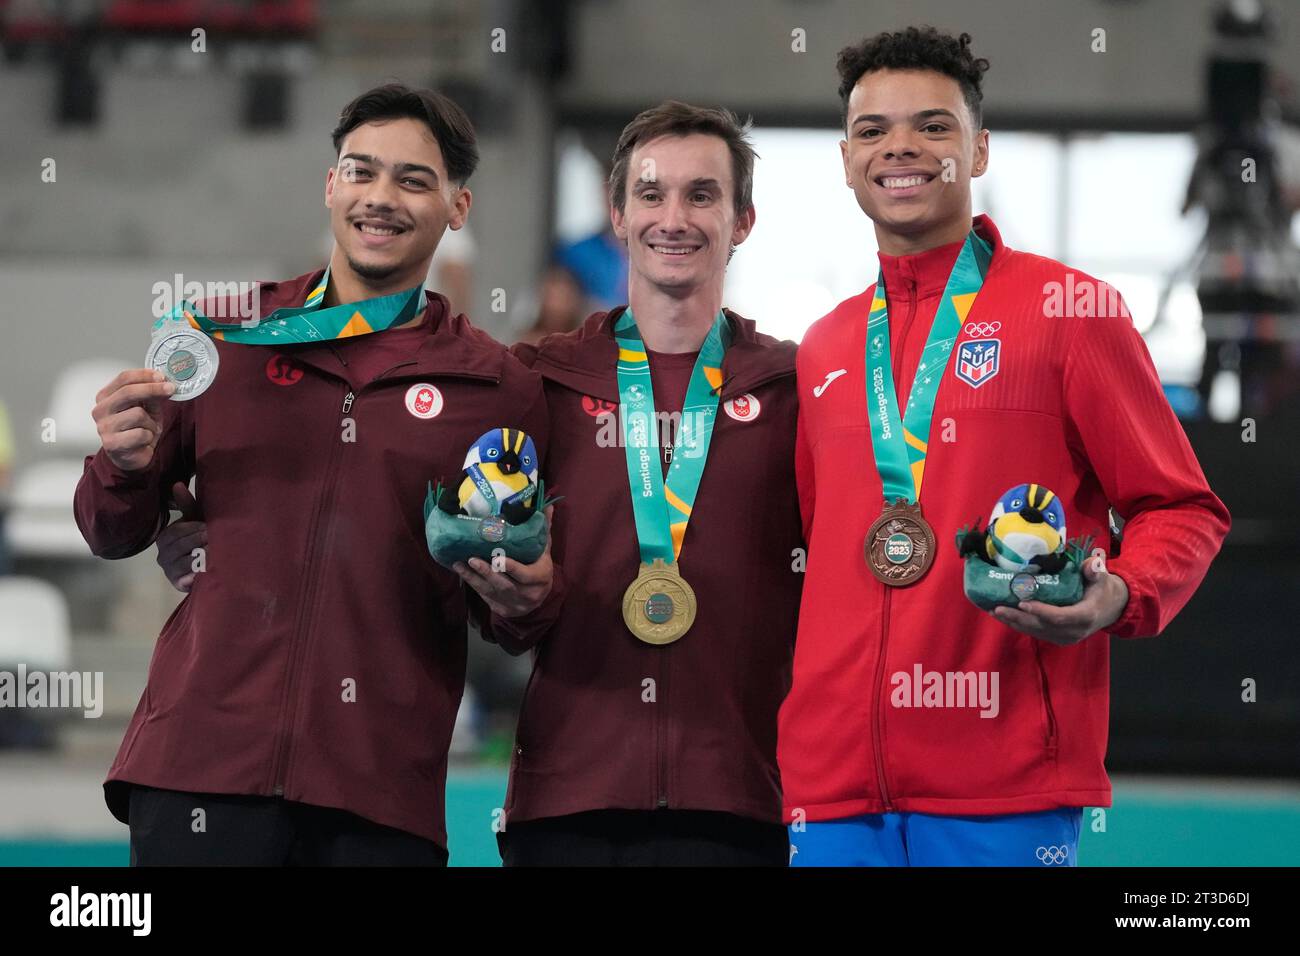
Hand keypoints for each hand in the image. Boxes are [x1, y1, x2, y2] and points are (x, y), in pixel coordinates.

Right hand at [93, 370, 173, 471]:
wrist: (133, 456)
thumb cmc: (137, 429)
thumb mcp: (147, 408)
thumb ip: (152, 395)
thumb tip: (164, 383)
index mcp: (106, 397)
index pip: (123, 378)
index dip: (144, 375)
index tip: (162, 376)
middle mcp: (101, 410)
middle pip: (128, 392)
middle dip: (153, 389)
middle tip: (170, 389)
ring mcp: (104, 427)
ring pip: (138, 414)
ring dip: (151, 422)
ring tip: (148, 429)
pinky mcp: (111, 443)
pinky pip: (141, 434)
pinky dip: (149, 436)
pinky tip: (143, 441)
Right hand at [156, 481, 205, 592]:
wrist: (206, 566)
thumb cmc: (200, 538)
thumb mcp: (194, 520)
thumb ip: (187, 504)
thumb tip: (177, 484)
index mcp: (165, 538)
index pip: (176, 531)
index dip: (193, 528)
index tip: (208, 527)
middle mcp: (163, 555)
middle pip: (180, 546)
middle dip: (198, 540)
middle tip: (213, 537)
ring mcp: (170, 570)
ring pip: (185, 562)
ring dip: (200, 556)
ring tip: (214, 551)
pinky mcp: (178, 584)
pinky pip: (187, 579)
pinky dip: (197, 574)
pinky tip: (208, 569)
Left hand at [452, 505, 554, 618]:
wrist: (538, 601)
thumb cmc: (540, 569)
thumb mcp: (544, 552)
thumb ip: (544, 531)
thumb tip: (548, 507)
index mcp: (540, 578)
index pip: (525, 575)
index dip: (511, 568)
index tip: (497, 558)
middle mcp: (527, 594)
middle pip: (505, 585)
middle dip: (487, 572)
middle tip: (472, 559)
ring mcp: (513, 604)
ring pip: (491, 591)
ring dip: (473, 578)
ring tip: (459, 564)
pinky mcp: (500, 609)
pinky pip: (485, 597)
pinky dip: (473, 584)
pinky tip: (462, 573)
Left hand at [992, 549, 1128, 645]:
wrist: (1111, 609)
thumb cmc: (1103, 589)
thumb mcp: (1103, 577)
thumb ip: (1095, 571)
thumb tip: (1091, 564)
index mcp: (1085, 616)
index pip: (1060, 617)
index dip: (1041, 612)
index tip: (1023, 603)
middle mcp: (1073, 631)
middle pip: (1042, 626)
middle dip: (1018, 617)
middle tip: (997, 607)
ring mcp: (1064, 637)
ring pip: (1035, 631)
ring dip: (1013, 622)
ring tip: (993, 610)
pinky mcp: (1056, 638)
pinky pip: (1035, 632)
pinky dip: (1018, 624)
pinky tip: (1003, 615)